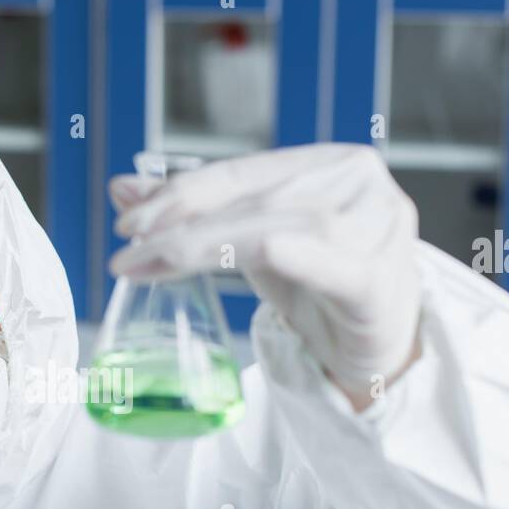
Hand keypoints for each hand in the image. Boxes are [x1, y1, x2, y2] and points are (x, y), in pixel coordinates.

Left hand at [109, 144, 422, 409]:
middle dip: (181, 224)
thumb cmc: (324, 289)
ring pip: (273, 228)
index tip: (128, 219)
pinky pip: (321, 261)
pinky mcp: (379, 278)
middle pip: (253, 199)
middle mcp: (358, 182)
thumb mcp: (254, 246)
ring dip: (203, 246)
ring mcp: (376, 226)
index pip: (241, 172)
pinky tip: (237, 255)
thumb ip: (197, 215)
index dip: (181, 192)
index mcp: (331, 163)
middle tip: (129, 247)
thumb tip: (123, 189)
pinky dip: (278, 256)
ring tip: (152, 264)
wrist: (385, 346)